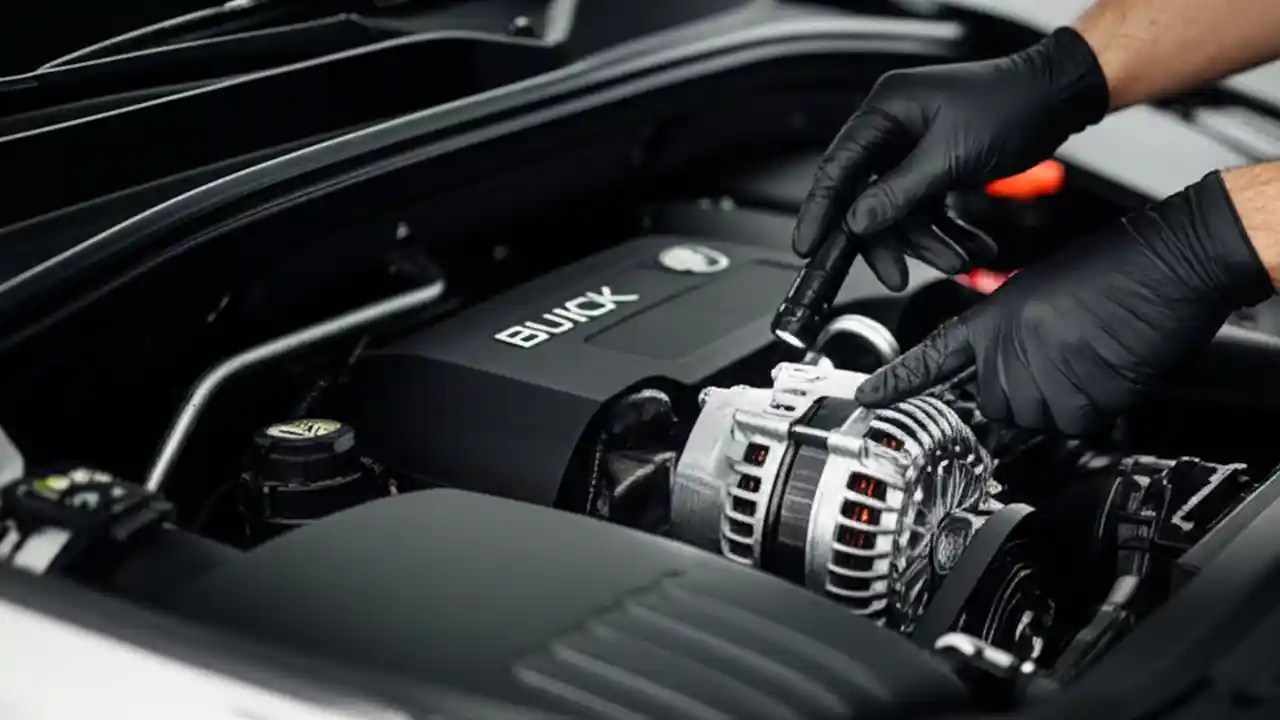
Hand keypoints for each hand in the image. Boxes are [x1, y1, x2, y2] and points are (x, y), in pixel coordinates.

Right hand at [793, 28, 1108, 290]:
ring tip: (956, 259)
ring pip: (902, 211)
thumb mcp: (949, 157)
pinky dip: (948, 232)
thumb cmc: (1010, 106)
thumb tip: (858, 222)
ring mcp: (916, 149)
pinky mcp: (937, 166)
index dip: (821, 210)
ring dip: (928, 242)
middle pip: (869, 198)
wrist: (1059, 98)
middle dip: (889, 240)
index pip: (838, 168)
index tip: (807, 246)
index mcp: (885, 112)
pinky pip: (929, 209)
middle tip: (895, 274)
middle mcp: (895, 129)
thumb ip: (899, 193)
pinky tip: (969, 248)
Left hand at [854, 172, 1273, 433]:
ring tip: (1091, 357)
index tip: (869, 396)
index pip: (934, 357)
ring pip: (1039, 419)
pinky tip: (1110, 368)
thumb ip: (1012, 333)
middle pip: (999, 406)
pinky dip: (1098, 405)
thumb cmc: (1112, 268)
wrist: (1165, 263)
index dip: (899, 380)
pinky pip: (1080, 423)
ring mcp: (1043, 377)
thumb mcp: (1039, 291)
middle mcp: (1008, 352)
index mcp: (993, 319)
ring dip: (1066, 400)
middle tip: (1064, 358)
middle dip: (1028, 393)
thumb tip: (1009, 367)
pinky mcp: (1081, 398)